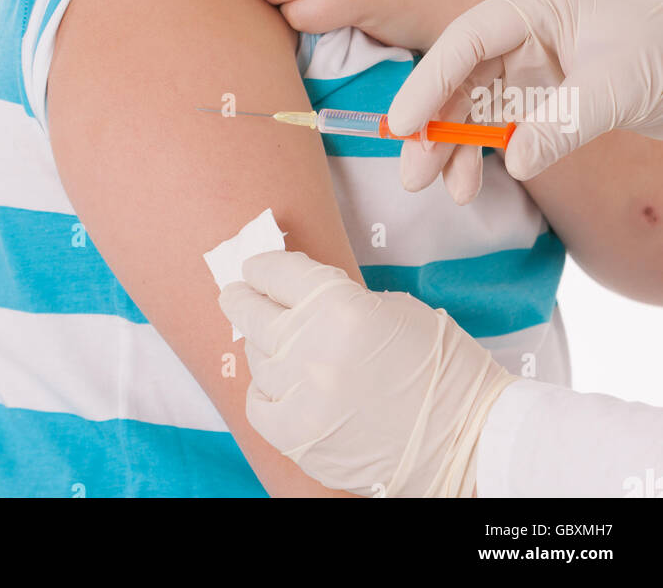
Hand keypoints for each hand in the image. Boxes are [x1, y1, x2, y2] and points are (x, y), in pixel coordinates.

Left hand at [218, 249, 517, 497]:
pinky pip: (260, 405)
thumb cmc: (440, 368)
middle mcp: (314, 349)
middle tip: (235, 293)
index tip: (254, 267)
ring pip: (257, 358)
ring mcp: (304, 397)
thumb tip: (295, 296)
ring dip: (264, 348)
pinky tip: (280, 386)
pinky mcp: (302, 439)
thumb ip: (337, 300)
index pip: (276, 273)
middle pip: (252, 312)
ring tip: (276, 345)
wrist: (470, 439)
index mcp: (341, 307)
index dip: (261, 266)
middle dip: (241, 298)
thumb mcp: (392, 310)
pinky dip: (265, 393)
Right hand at [388, 0, 662, 191]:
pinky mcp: (544, 95)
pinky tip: (471, 182)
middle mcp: (527, 29)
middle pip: (463, 75)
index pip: (468, 39)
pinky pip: (501, 124)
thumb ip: (564, 123)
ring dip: (456, 146)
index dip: (431, 81)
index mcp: (539, 3)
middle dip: (436, 124)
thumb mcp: (618, 87)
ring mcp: (534, 62)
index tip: (405, 123)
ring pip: (476, 105)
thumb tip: (516, 162)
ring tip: (447, 189)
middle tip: (414, 172)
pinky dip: (484, 153)